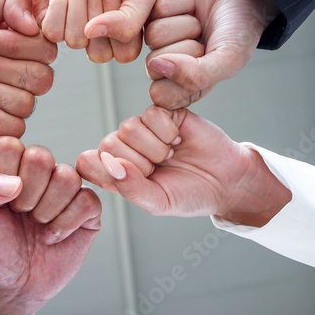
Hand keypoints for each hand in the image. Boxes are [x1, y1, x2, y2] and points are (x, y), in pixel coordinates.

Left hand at [0, 137, 101, 314]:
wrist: (7, 289)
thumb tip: (13, 182)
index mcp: (3, 166)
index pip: (9, 144)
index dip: (3, 174)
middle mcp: (34, 172)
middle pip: (41, 156)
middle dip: (26, 194)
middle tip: (18, 214)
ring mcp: (62, 190)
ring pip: (68, 176)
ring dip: (47, 210)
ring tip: (36, 225)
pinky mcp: (86, 211)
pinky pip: (88, 200)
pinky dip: (66, 224)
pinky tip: (52, 237)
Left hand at [20, 0, 158, 61]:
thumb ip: (132, 23)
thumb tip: (93, 36)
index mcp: (127, 26)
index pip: (125, 53)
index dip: (123, 23)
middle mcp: (99, 31)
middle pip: (99, 51)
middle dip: (100, 11)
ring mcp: (71, 25)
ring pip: (75, 39)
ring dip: (79, 1)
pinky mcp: (44, 15)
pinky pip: (50, 32)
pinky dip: (58, 3)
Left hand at [77, 106, 290, 226]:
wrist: (226, 179)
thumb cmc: (189, 195)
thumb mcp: (158, 202)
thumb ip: (131, 188)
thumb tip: (112, 165)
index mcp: (116, 172)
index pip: (88, 162)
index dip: (105, 170)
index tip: (133, 180)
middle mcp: (125, 148)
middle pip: (108, 144)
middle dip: (139, 162)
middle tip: (161, 168)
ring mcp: (143, 129)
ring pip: (129, 128)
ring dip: (156, 147)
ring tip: (171, 154)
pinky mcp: (162, 112)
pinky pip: (151, 114)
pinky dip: (168, 131)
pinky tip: (179, 139)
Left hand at [144, 0, 278, 108]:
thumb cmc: (238, 30)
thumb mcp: (229, 60)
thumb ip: (197, 75)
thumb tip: (157, 66)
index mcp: (181, 84)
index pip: (160, 95)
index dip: (181, 78)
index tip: (204, 64)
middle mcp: (164, 62)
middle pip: (153, 63)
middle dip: (186, 47)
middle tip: (205, 39)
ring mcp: (156, 34)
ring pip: (154, 33)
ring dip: (185, 23)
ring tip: (200, 22)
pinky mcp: (153, 7)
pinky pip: (157, 7)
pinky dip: (181, 2)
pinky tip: (192, 5)